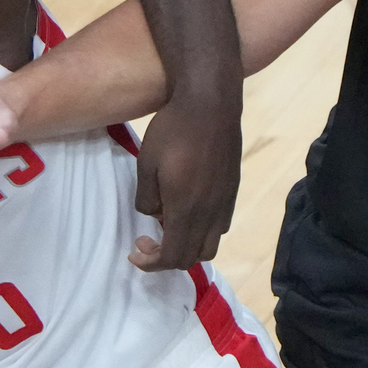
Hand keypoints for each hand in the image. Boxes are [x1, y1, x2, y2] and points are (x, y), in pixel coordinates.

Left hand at [128, 94, 240, 270]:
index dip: (151, 263)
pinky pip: (220, 227)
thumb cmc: (173, 130)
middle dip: (166, 258)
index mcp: (186, 208)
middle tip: (146, 240)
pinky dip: (202, 232)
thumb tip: (155, 215)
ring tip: (169, 228)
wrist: (210, 104)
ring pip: (210, 246)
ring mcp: (225, 203)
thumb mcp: (146, 165)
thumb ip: (146, 199)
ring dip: (187, 247)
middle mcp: (210, 213)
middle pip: (192, 258)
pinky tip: (188, 211)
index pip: (172, 256)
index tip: (135, 252)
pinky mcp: (232, 192)